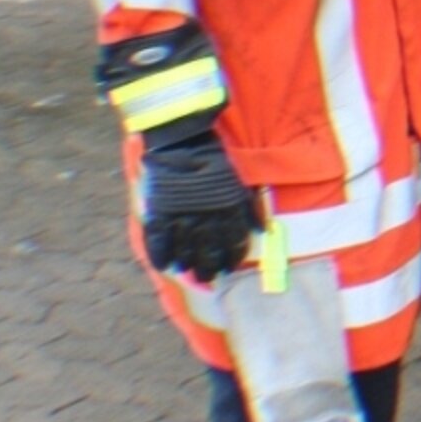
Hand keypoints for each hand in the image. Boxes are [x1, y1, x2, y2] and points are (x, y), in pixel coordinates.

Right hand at [141, 131, 261, 281]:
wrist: (184, 143)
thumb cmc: (214, 162)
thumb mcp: (239, 185)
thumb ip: (249, 210)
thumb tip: (261, 232)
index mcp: (229, 212)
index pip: (234, 245)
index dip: (231, 260)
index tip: (228, 268)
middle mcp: (207, 220)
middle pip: (209, 255)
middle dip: (210, 269)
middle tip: (208, 278)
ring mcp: (181, 219)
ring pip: (186, 254)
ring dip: (189, 267)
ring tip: (189, 272)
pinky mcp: (160, 215)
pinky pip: (159, 244)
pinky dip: (161, 257)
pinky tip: (165, 266)